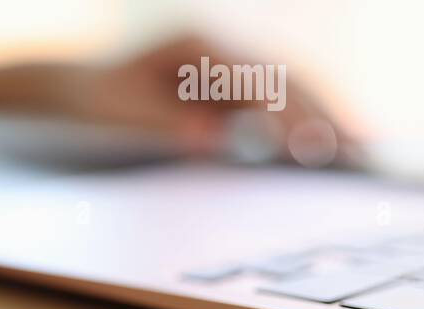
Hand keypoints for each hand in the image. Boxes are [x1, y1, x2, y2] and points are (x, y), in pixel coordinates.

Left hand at [0, 35, 353, 164]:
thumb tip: (213, 140)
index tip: (306, 142)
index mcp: (196, 44)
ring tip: (350, 150)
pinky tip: (318, 149)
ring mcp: (223, 67)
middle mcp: (217, 48)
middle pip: (282, 76)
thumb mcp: (122, 113)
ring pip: (283, 88)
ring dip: (314, 117)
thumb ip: (167, 124)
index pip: (255, 77)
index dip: (285, 111)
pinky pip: (268, 104)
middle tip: (347, 148)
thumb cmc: (93, 99)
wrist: (73, 90)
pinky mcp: (224, 90)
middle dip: (316, 111)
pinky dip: (294, 124)